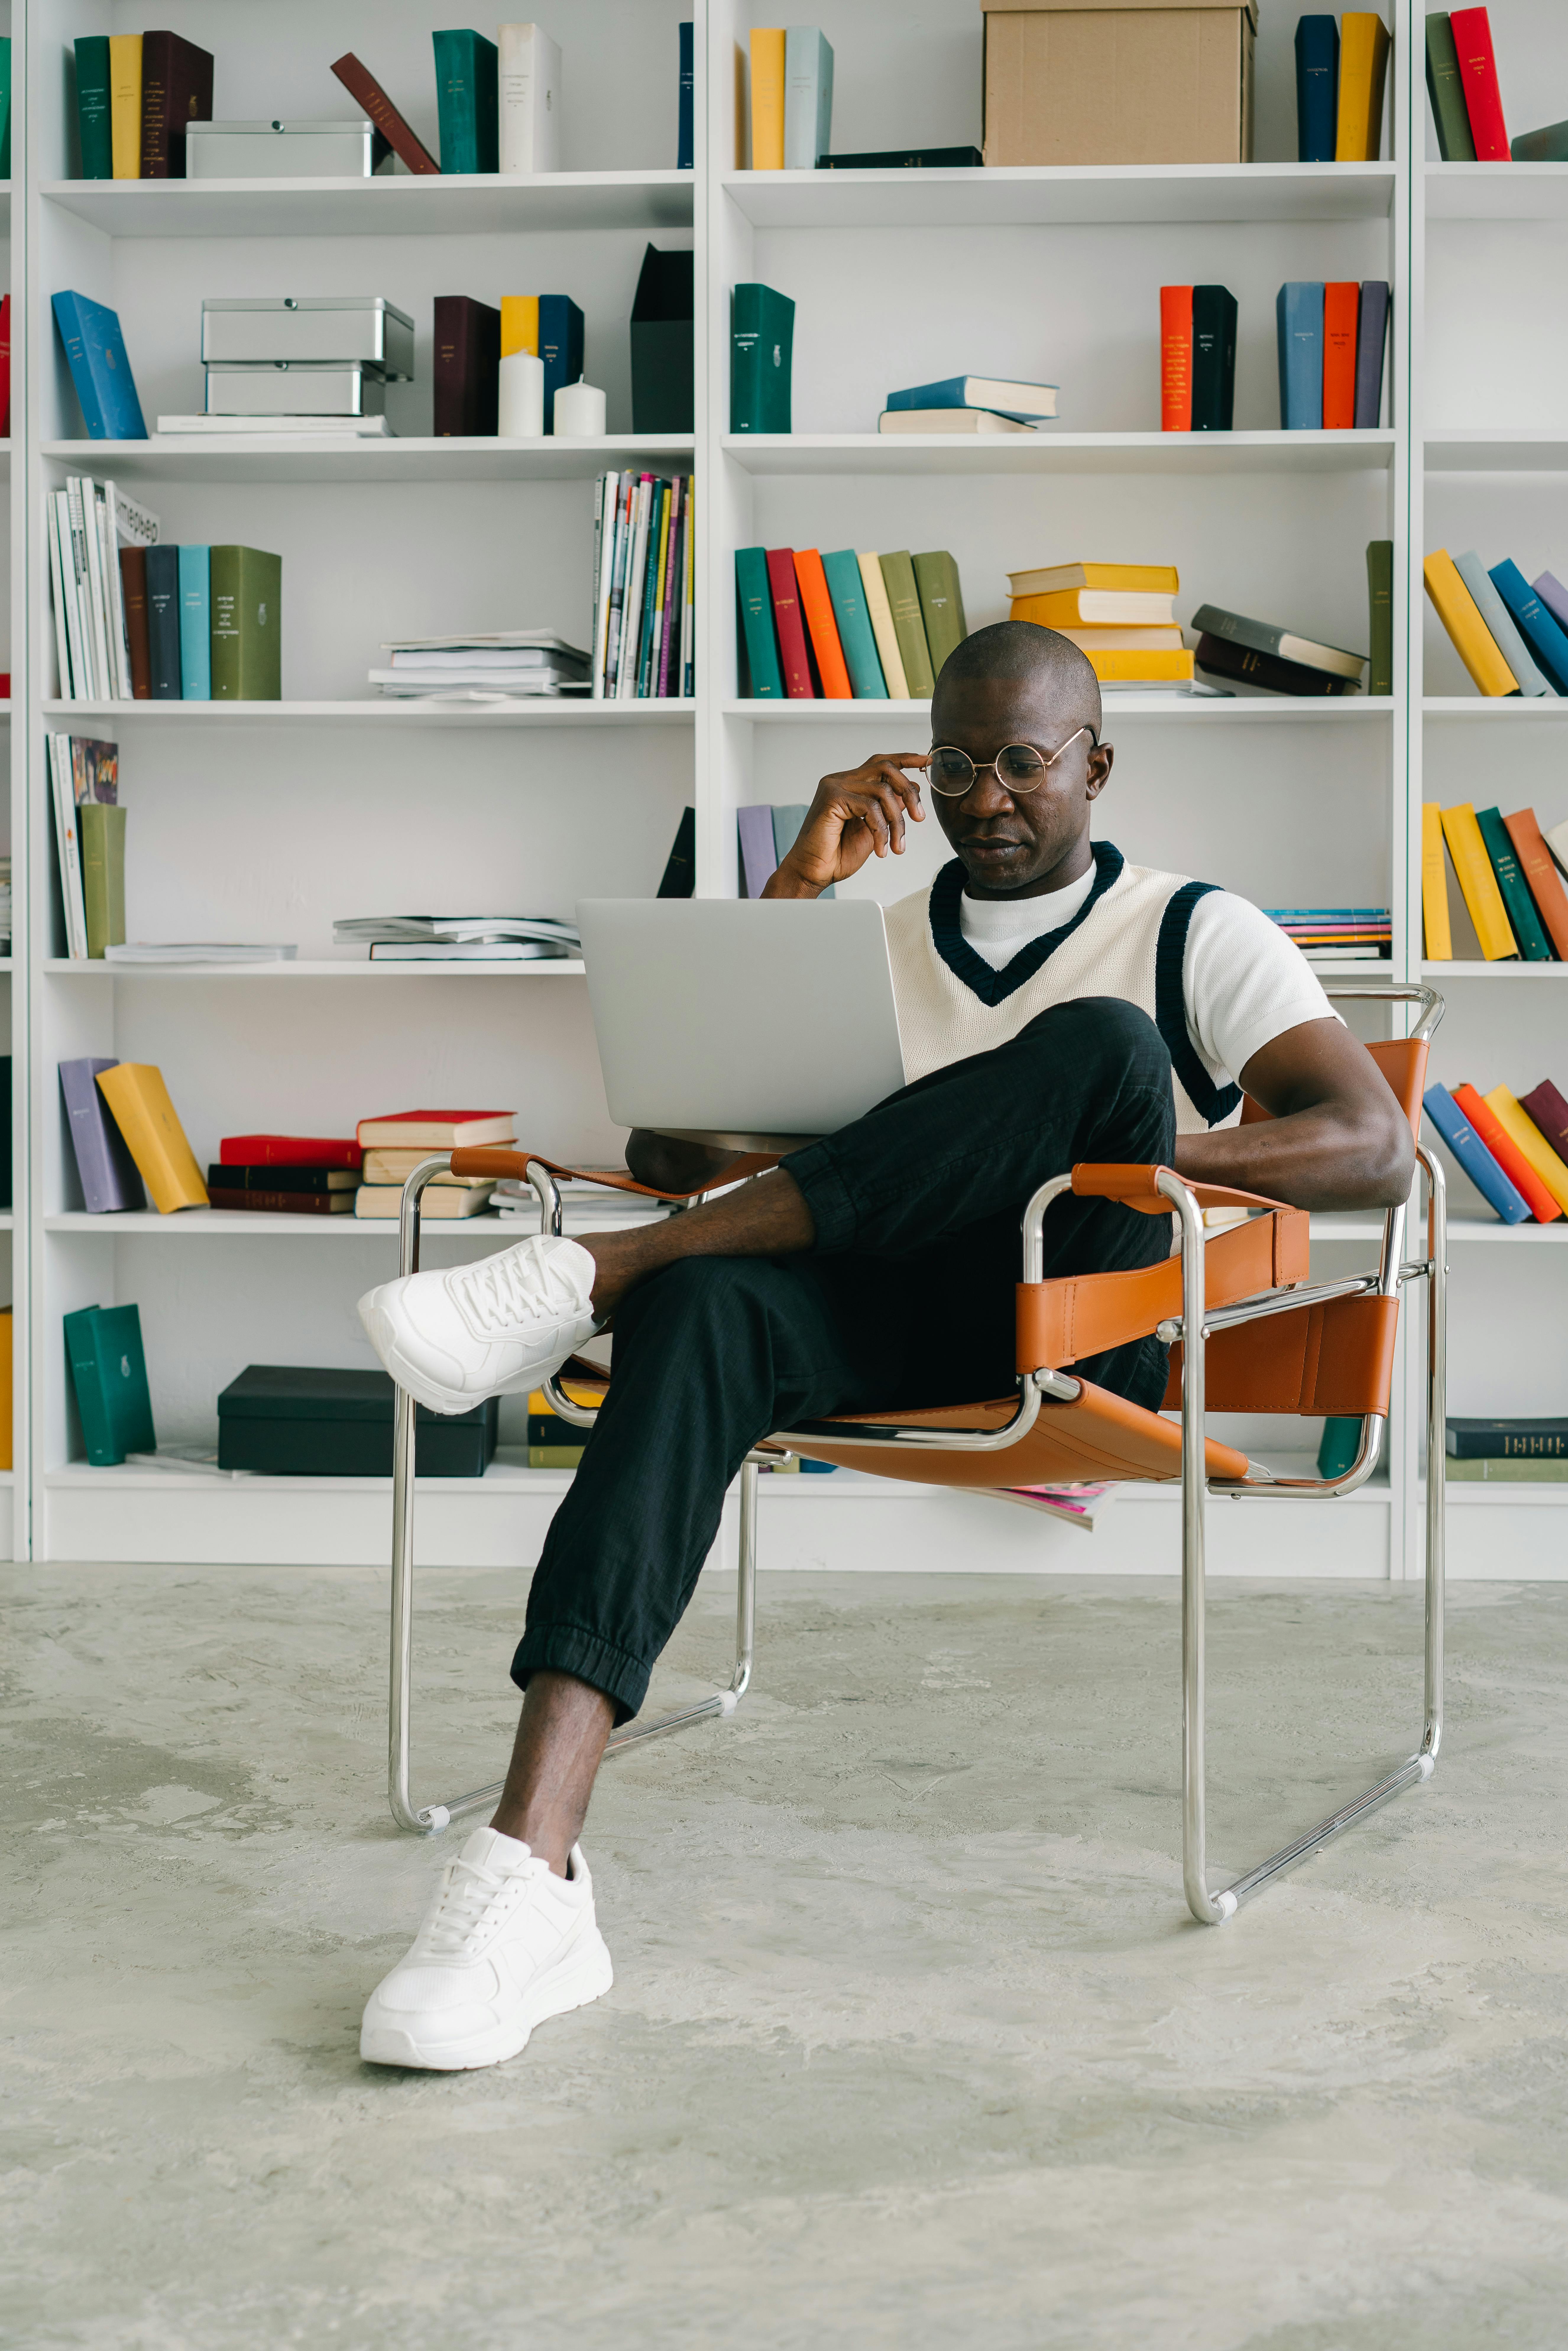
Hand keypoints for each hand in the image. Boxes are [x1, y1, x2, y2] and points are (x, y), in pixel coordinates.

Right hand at [761, 754, 927, 896]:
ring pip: (882, 791)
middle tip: (920, 818)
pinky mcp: (832, 797)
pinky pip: (870, 807)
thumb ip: (888, 810)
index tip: (927, 761)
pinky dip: (881, 830)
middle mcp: (841, 780)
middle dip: (909, 791)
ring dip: (897, 822)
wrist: (812, 873)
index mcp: (850, 784)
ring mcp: (835, 786)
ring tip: (896, 846)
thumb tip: (910, 794)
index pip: (881, 763)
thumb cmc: (837, 855)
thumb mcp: (874, 830)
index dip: (906, 759)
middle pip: (885, 768)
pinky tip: (880, 850)